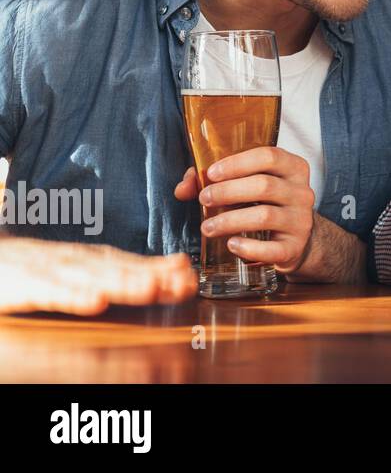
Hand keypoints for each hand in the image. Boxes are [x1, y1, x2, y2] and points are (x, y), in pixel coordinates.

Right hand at [0, 237, 195, 314]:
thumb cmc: (36, 269)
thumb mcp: (82, 268)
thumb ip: (123, 270)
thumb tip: (173, 268)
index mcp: (91, 260)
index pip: (133, 264)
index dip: (163, 270)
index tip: (191, 276)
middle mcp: (77, 262)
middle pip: (119, 270)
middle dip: (153, 276)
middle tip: (182, 283)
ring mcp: (52, 272)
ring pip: (92, 279)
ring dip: (123, 284)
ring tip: (151, 288)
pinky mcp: (26, 286)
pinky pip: (52, 293)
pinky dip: (74, 296)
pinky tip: (94, 302)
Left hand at [175, 146, 314, 273]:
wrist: (294, 239)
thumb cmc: (266, 205)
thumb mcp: (250, 185)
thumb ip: (216, 181)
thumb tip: (183, 188)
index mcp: (293, 169)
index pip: (270, 156)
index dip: (238, 163)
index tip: (211, 173)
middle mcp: (301, 192)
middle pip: (264, 186)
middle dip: (228, 192)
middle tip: (204, 199)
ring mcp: (301, 221)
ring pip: (265, 216)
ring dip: (230, 221)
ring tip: (207, 227)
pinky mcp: (294, 247)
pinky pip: (272, 249)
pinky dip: (249, 248)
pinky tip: (231, 244)